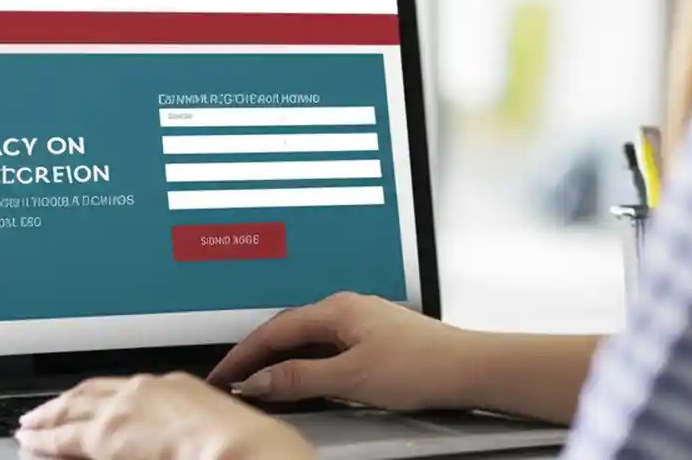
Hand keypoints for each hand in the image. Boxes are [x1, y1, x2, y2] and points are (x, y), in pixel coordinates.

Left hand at [16, 373, 313, 459]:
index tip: (82, 402)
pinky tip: (32, 442)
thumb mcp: (206, 425)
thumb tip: (169, 437)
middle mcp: (143, 390)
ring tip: (30, 427)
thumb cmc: (236, 446)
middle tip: (42, 412)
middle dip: (65, 401)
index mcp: (171, 387)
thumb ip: (180, 424)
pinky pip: (65, 437)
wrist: (236, 448)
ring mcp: (123, 410)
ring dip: (48, 417)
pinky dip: (45, 438)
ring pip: (73, 409)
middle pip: (91, 392)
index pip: (121, 388)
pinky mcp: (106, 436)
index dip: (97, 395)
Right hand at [208, 292, 476, 409]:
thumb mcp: (351, 378)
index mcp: (337, 309)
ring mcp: (362, 321)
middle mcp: (347, 308)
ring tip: (260, 383)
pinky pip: (328, 346)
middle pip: (289, 330)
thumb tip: (261, 380)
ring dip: (282, 360)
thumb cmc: (421, 365)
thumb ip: (300, 378)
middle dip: (257, 355)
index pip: (274, 330)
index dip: (243, 354)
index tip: (222, 374)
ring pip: (309, 339)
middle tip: (232, 379)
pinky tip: (304, 380)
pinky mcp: (376, 337)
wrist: (469, 368)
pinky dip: (306, 363)